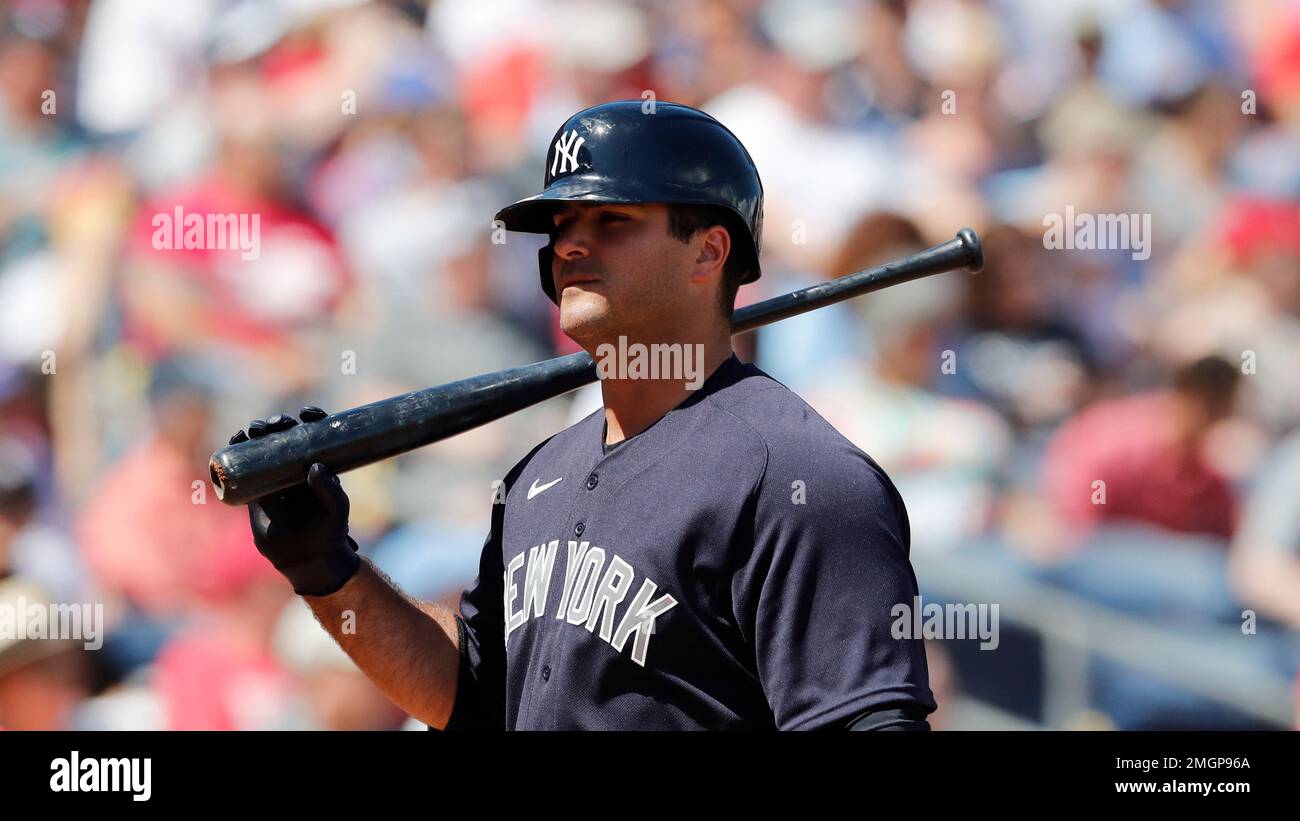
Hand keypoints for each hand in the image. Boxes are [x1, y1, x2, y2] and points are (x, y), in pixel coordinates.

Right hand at [229, 406, 360, 595]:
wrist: (306, 556)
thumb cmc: (328, 530)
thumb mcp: (337, 507)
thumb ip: (329, 489)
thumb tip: (315, 466)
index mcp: (318, 462)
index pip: (314, 433)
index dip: (311, 418)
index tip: (308, 414)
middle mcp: (295, 466)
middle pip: (285, 434)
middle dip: (279, 423)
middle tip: (278, 423)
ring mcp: (274, 476)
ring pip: (262, 445)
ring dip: (257, 431)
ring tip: (255, 429)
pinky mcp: (256, 489)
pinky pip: (243, 465)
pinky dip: (237, 449)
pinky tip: (236, 439)